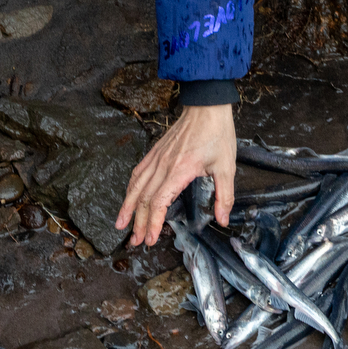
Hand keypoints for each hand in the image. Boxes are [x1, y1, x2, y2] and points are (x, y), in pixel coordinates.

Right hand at [115, 104, 236, 246]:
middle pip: (143, 198)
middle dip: (137, 222)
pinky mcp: (155, 152)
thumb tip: (222, 219)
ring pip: (135, 186)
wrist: (206, 107)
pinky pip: (138, 172)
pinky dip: (130, 187)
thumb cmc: (217, 134)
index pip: (158, 202)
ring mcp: (157, 158)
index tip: (151, 238)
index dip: (152, 222)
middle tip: (135, 241)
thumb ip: (224, 196)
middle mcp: (163, 165)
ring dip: (127, 207)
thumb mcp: (227, 167)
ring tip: (121, 224)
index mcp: (179, 170)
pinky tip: (128, 197)